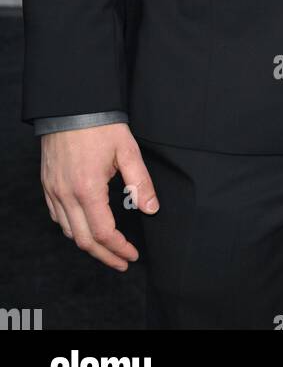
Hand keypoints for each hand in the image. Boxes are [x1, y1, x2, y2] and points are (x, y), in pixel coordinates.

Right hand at [40, 123, 159, 270]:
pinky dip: (72, 229)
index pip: (103, 233)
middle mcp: (66, 195)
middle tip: (122, 262)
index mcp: (88, 189)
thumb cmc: (100, 125)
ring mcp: (54, 191)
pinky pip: (57, 217)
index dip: (119, 248)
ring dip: (88, 245)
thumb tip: (151, 209)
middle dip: (105, 256)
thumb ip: (140, 182)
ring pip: (68, 231)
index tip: (132, 255)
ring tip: (107, 249)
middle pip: (83, 241)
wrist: (71, 105)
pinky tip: (85, 228)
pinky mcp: (48, 185)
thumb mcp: (127, 150)